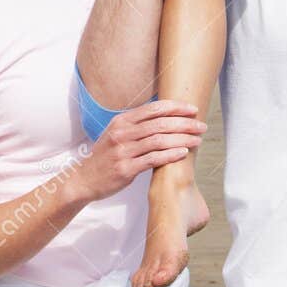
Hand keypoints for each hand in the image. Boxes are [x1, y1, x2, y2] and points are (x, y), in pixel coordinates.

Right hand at [76, 100, 206, 200]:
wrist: (84, 179)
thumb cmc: (106, 155)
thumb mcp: (116, 133)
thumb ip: (137, 125)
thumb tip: (166, 115)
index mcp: (122, 120)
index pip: (154, 108)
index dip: (176, 107)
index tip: (193, 109)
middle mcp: (122, 133)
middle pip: (160, 123)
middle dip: (185, 123)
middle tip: (202, 126)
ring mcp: (123, 151)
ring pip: (159, 140)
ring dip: (182, 139)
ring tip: (198, 140)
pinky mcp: (125, 169)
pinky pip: (153, 159)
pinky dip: (171, 155)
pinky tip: (184, 152)